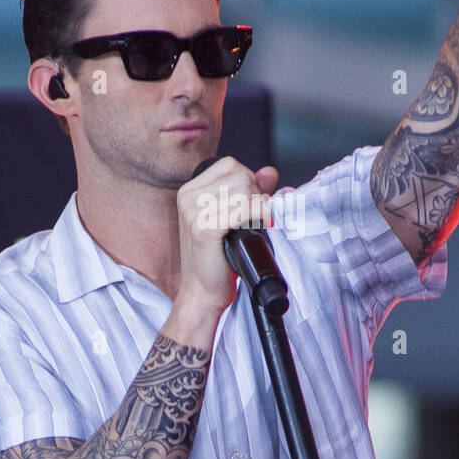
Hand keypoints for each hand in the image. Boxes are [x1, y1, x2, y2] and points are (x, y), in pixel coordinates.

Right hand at [175, 159, 277, 314]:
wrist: (202, 293)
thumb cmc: (219, 259)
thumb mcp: (234, 218)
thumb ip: (251, 192)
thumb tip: (270, 172)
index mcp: (190, 190)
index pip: (230, 165)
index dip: (250, 182)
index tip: (252, 205)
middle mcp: (188, 196)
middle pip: (240, 175)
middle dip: (257, 195)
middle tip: (255, 220)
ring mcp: (194, 211)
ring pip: (245, 190)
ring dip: (259, 208)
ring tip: (253, 227)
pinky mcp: (204, 228)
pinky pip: (244, 208)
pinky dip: (258, 216)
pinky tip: (257, 229)